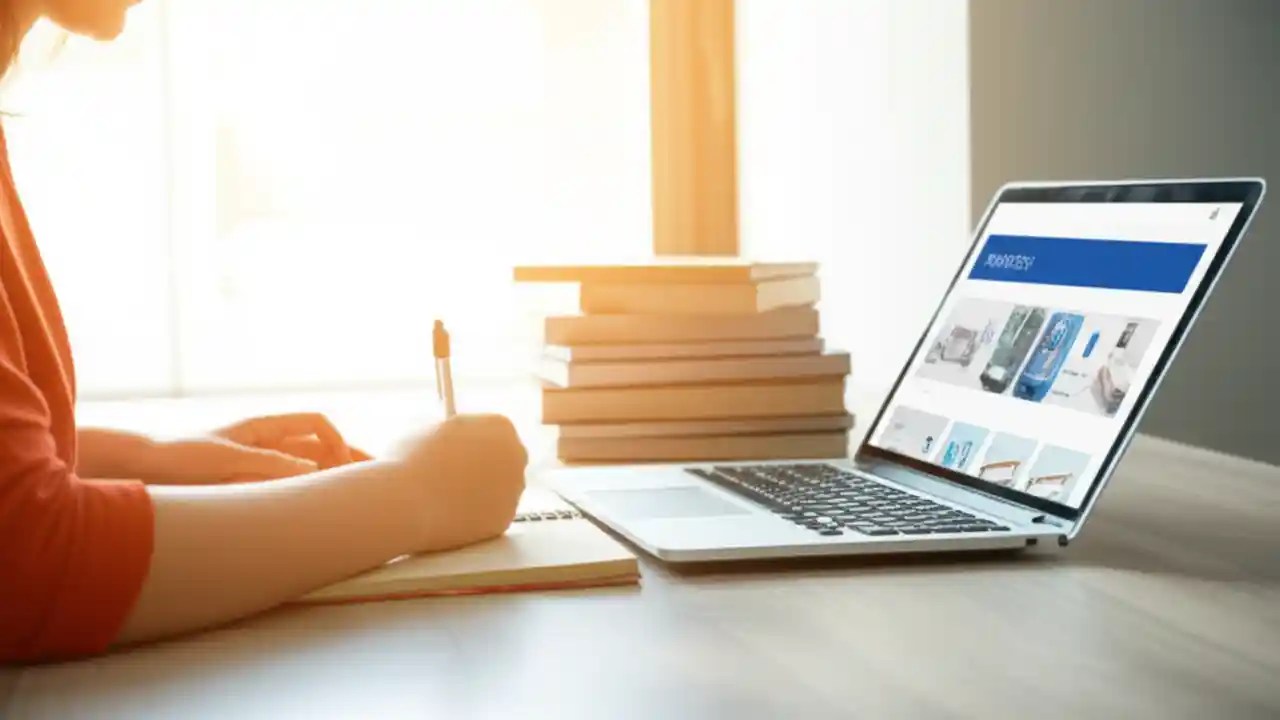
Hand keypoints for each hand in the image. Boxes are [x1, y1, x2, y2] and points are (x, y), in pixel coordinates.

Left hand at [146, 413, 369, 484]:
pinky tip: (314, 516)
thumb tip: (313, 474)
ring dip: (328, 485)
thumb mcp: (228, 458)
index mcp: (264, 427)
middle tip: (374, 483)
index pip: (316, 424)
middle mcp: (265, 446)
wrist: (141, 471)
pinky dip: (305, 501)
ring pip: (306, 473)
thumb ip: (272, 464)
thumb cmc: (180, 456)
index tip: (344, 465)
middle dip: (346, 463)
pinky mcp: (249, 490)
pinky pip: (287, 493)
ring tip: (350, 504)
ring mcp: (258, 468)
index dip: (337, 441)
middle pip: (318, 450)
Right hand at [392, 414, 527, 551]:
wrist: (409, 501)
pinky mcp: (506, 518)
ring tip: (448, 498)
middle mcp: (516, 454)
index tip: (463, 453)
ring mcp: (514, 488)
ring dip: (483, 493)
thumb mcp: (435, 429)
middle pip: (506, 460)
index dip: (476, 444)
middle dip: (487, 468)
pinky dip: (476, 517)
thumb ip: (458, 434)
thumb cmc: (413, 460)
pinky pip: (492, 515)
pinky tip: (453, 516)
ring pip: (501, 490)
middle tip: (460, 477)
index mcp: (500, 426)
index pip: (496, 432)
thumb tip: (457, 444)